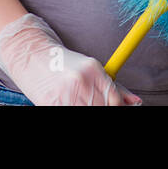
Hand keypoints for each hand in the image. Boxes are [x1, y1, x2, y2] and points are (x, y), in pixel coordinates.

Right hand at [0, 12, 141, 105]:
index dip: (115, 107)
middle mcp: (81, 81)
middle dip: (100, 107)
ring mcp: (65, 94)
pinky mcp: (50, 104)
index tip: (112, 107)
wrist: (32, 56)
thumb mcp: (90, 69)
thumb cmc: (64, 64)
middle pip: (102, 108)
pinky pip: (68, 112)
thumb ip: (115, 87)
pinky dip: (71, 109)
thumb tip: (136, 102)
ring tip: (77, 101)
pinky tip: (69, 103)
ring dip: (84, 108)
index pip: (115, 100)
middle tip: (89, 102)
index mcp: (93, 69)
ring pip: (85, 111)